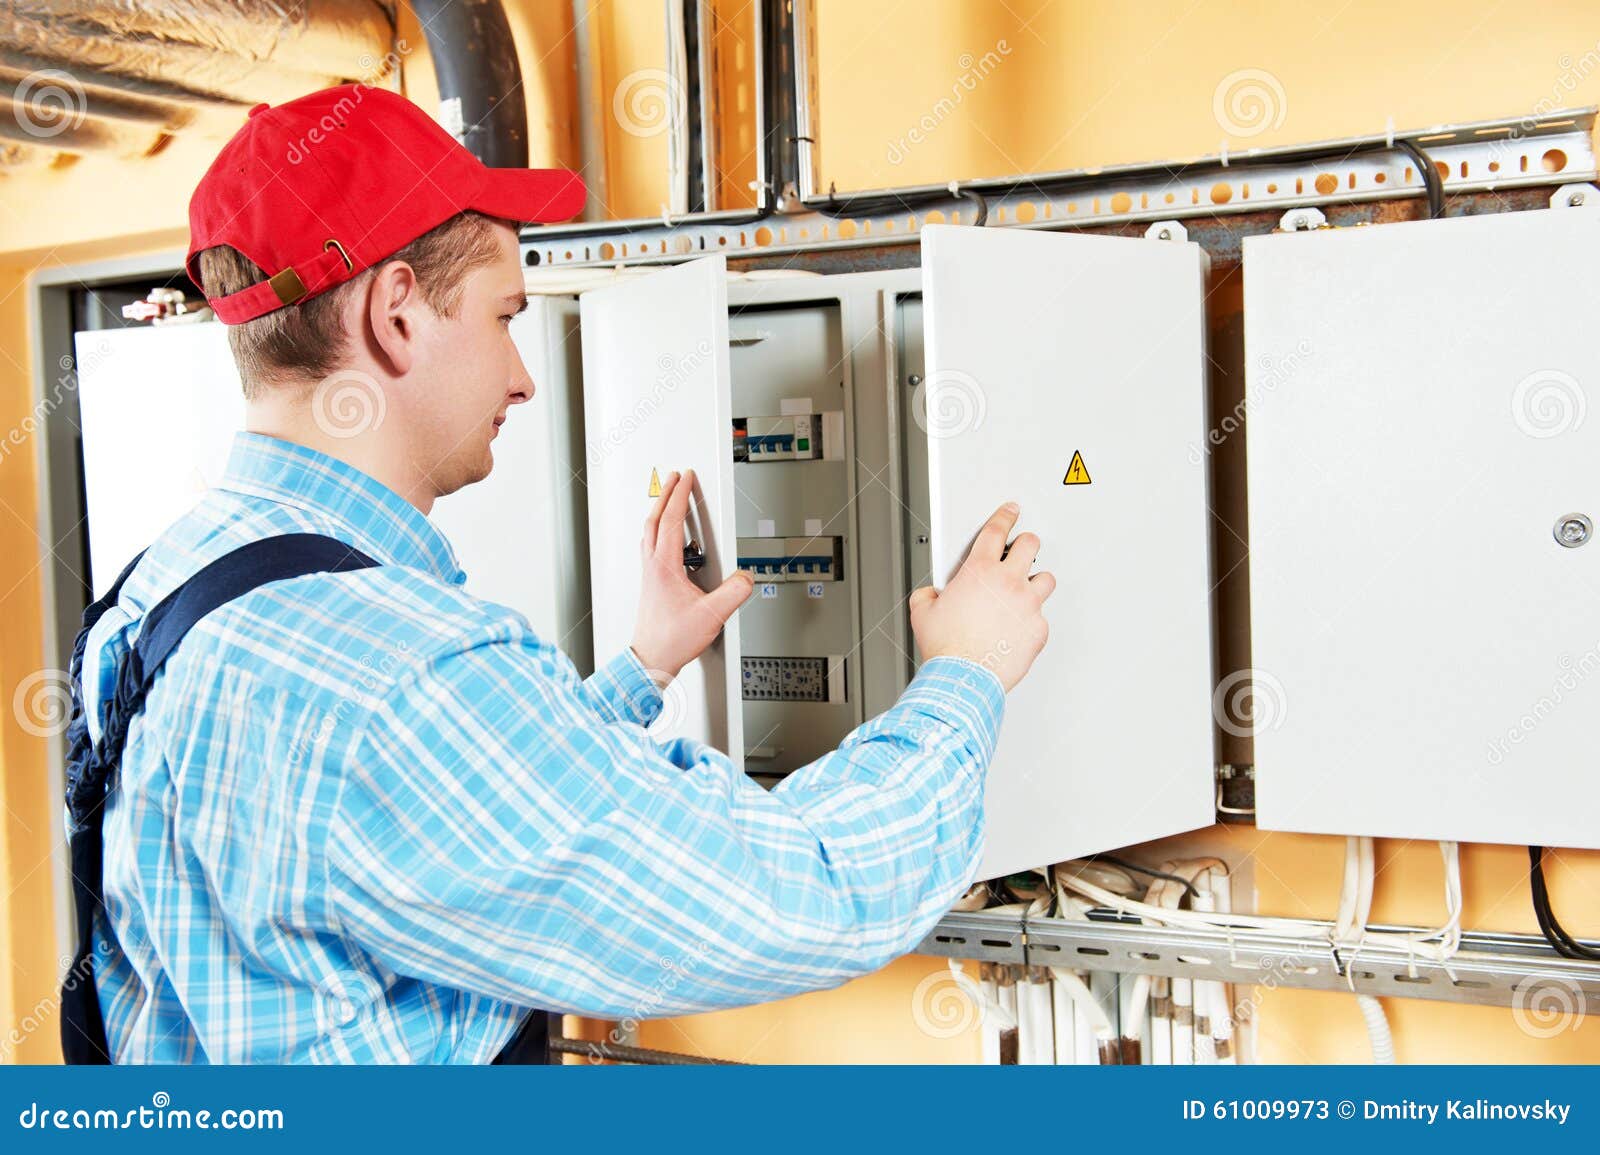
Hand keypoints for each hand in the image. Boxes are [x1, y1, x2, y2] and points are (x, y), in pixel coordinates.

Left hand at [629, 469, 754, 682]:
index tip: (686, 478)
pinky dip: (658, 531)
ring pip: (650, 532)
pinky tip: (669, 538)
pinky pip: (651, 546)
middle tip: (675, 478)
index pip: (670, 520)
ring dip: (659, 512)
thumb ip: (733, 593)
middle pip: (654, 519)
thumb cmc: (671, 639)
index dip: (680, 496)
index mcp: (664, 565)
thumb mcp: (711, 615)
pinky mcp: (650, 583)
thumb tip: (745, 577)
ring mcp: (649, 574)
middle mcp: (652, 566)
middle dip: (665, 495)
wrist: (651, 658)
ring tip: (669, 500)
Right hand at [909, 502, 1054, 691]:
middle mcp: (1008, 582)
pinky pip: (1042, 617)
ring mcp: (1027, 605)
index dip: (1005, 515)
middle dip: (1027, 542)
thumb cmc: (946, 648)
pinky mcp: (1038, 629)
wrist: (963, 678)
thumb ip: (928, 595)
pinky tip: (1019, 627)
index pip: (997, 530)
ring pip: (1046, 579)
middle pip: (1031, 544)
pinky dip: (1032, 620)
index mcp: (979, 571)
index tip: (1011, 511)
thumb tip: (930, 596)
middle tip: (1022, 548)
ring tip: (1026, 591)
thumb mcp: (923, 613)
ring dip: (1036, 581)